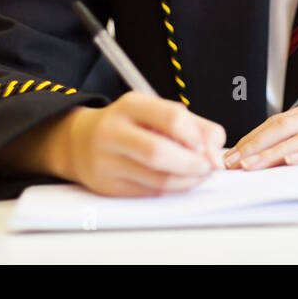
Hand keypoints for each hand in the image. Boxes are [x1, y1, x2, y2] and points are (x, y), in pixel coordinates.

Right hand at [66, 92, 227, 196]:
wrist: (80, 141)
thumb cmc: (129, 125)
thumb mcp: (157, 112)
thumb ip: (193, 124)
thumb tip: (217, 147)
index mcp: (131, 105)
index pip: (171, 118)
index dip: (197, 136)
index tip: (209, 146)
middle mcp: (113, 131)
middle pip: (159, 152)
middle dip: (193, 164)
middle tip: (208, 167)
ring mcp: (107, 161)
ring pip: (157, 178)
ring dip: (188, 180)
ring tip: (199, 175)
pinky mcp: (108, 187)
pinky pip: (150, 193)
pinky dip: (173, 190)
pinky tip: (181, 182)